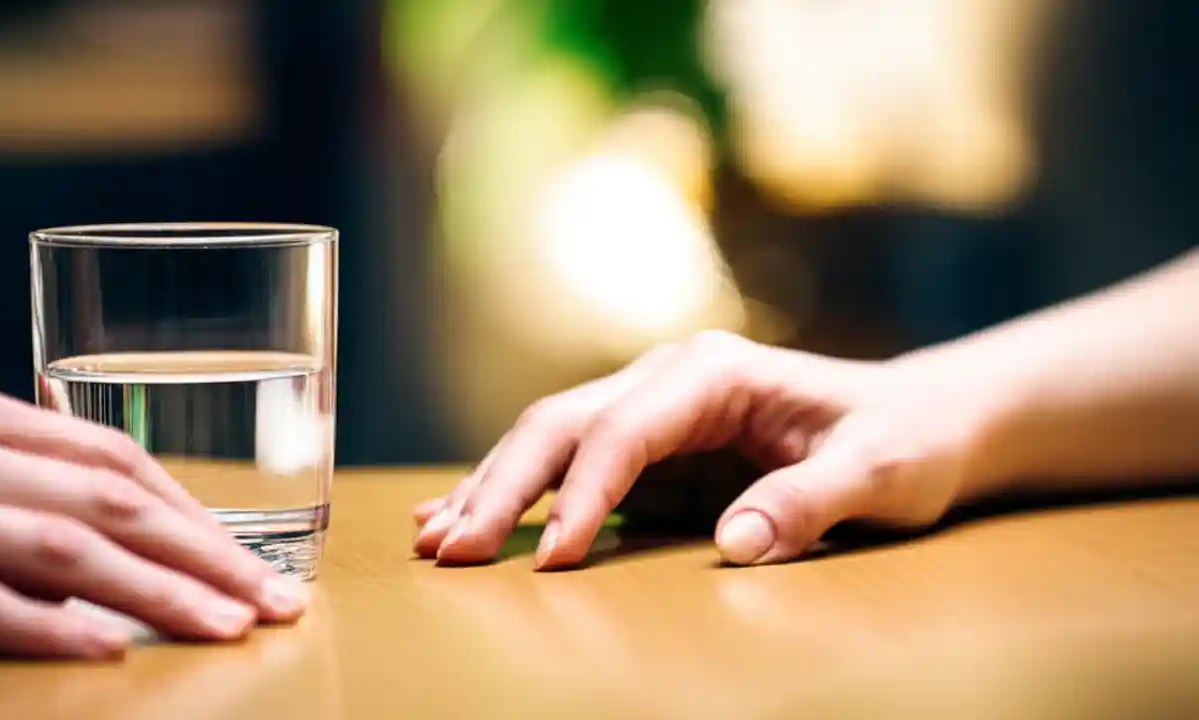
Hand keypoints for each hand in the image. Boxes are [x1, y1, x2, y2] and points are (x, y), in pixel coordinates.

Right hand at [0, 374, 307, 658]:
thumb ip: (12, 489)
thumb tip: (107, 557)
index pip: (112, 458)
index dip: (191, 512)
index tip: (249, 560)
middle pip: (111, 499)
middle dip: (206, 553)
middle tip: (275, 599)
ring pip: (62, 548)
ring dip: (157, 590)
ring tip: (227, 626)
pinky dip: (46, 626)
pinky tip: (110, 645)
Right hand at [413, 331, 990, 569]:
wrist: (919, 420)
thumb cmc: (905, 440)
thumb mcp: (880, 473)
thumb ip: (810, 502)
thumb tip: (734, 545)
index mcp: (715, 372)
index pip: (625, 430)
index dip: (581, 495)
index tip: (551, 562)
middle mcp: (668, 378)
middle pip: (561, 423)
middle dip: (501, 485)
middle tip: (451, 551)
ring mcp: (651, 409)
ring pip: (548, 439)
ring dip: (490, 488)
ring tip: (434, 538)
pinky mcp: (649, 446)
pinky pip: (568, 465)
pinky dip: (515, 493)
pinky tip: (467, 513)